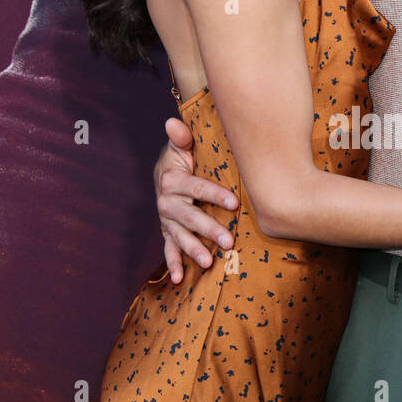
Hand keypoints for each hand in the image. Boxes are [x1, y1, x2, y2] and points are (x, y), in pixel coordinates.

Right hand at [155, 115, 238, 283]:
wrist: (166, 173)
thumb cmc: (183, 158)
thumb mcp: (182, 146)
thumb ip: (182, 137)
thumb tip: (173, 122)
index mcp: (173, 180)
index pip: (197, 188)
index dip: (215, 195)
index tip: (234, 203)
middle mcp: (167, 201)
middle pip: (189, 217)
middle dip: (209, 230)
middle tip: (229, 241)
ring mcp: (167, 220)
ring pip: (180, 236)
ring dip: (193, 250)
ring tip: (209, 263)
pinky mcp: (168, 232)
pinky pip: (168, 249)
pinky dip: (173, 264)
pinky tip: (179, 279)